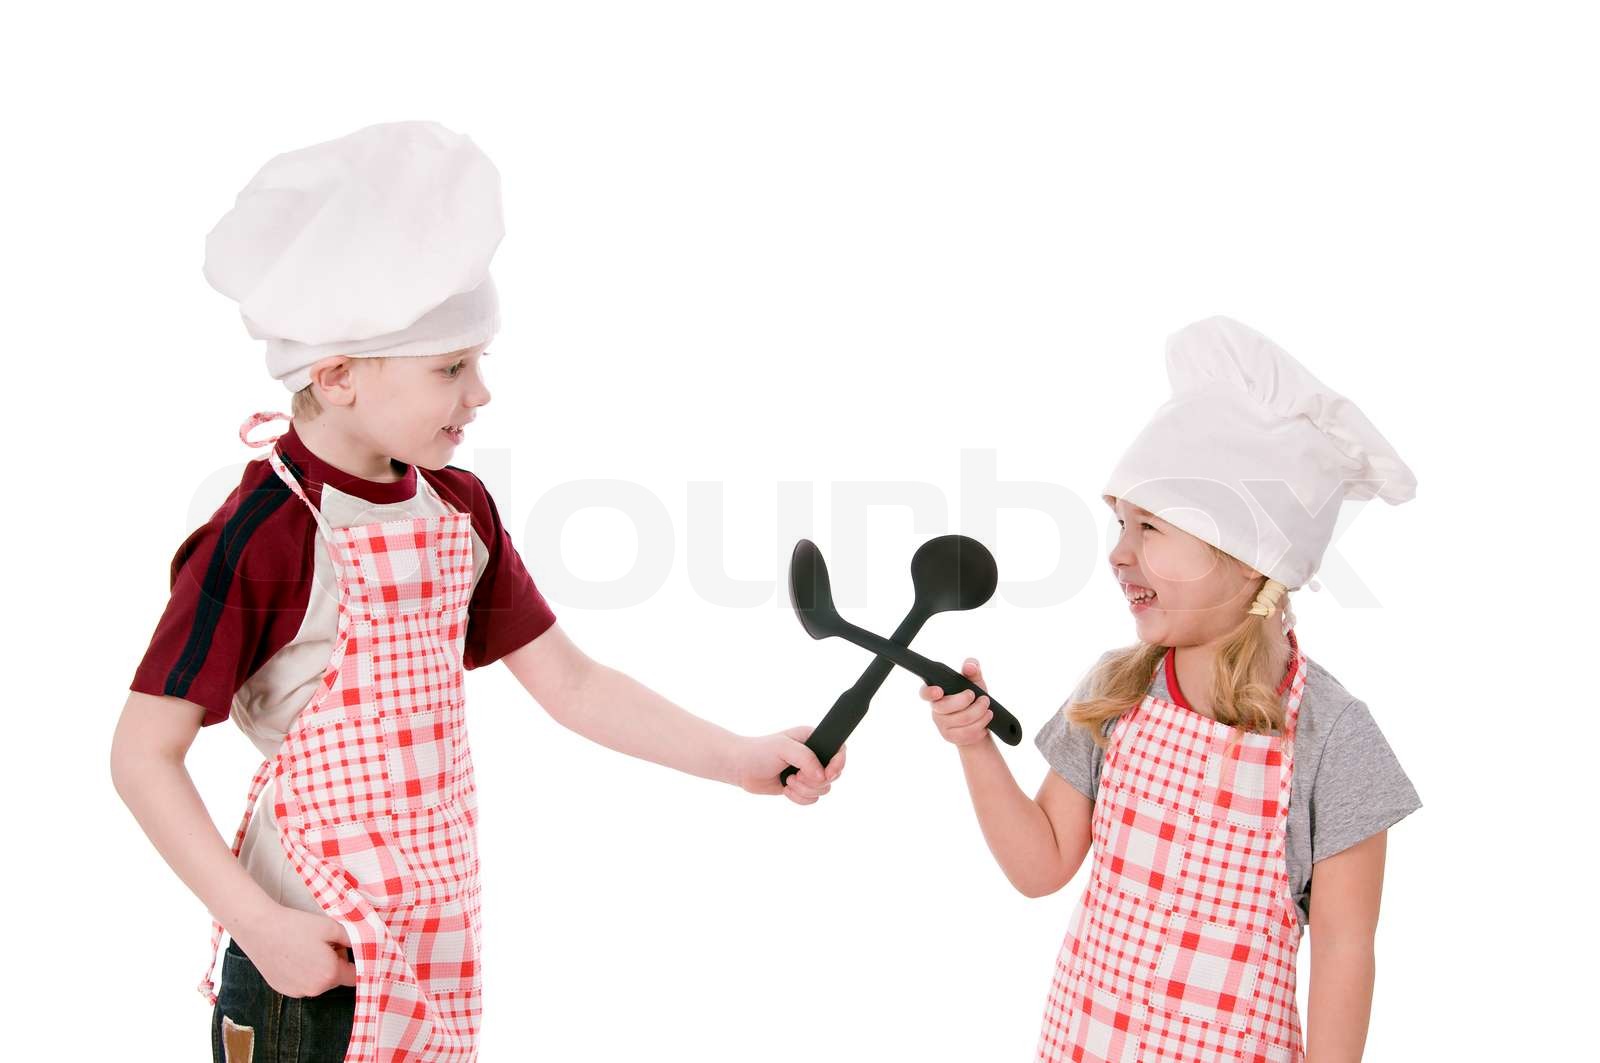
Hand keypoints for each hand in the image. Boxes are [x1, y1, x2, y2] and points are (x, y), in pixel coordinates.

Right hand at [232, 904, 357, 997]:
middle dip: (336, 962)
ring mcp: (297, 992)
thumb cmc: (297, 926)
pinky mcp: (283, 990)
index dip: (356, 961)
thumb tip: (367, 946)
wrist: (260, 929)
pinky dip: (304, 973)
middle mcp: (314, 990)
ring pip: (319, 981)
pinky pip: (303, 983)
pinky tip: (294, 955)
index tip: (350, 950)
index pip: (355, 976)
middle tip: (323, 942)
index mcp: (330, 975)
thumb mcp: (332, 927)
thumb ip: (354, 939)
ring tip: (306, 947)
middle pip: (336, 978)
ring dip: (320, 968)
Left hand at [733, 726, 845, 803]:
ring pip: (823, 790)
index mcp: (813, 739)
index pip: (839, 750)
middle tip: (797, 775)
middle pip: (833, 775)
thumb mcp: (784, 747)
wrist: (741, 767)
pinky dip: (799, 798)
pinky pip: (812, 799)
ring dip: (804, 790)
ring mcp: (807, 773)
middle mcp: (813, 756)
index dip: (838, 763)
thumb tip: (822, 775)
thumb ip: (806, 758)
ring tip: (788, 781)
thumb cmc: (759, 751)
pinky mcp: (800, 787)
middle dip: (814, 781)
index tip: (828, 774)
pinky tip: (785, 788)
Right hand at [921, 657, 994, 747]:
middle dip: (967, 701)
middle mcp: (936, 709)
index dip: (929, 692)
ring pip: (961, 720)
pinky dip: (980, 727)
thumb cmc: (974, 700)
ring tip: (988, 710)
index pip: (925, 692)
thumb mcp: (976, 682)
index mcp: (938, 693)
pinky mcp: (950, 737)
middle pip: (946, 706)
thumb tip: (970, 666)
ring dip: (980, 714)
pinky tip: (985, 723)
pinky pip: (966, 733)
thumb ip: (973, 669)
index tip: (939, 691)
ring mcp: (941, 725)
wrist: (980, 724)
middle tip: (983, 699)